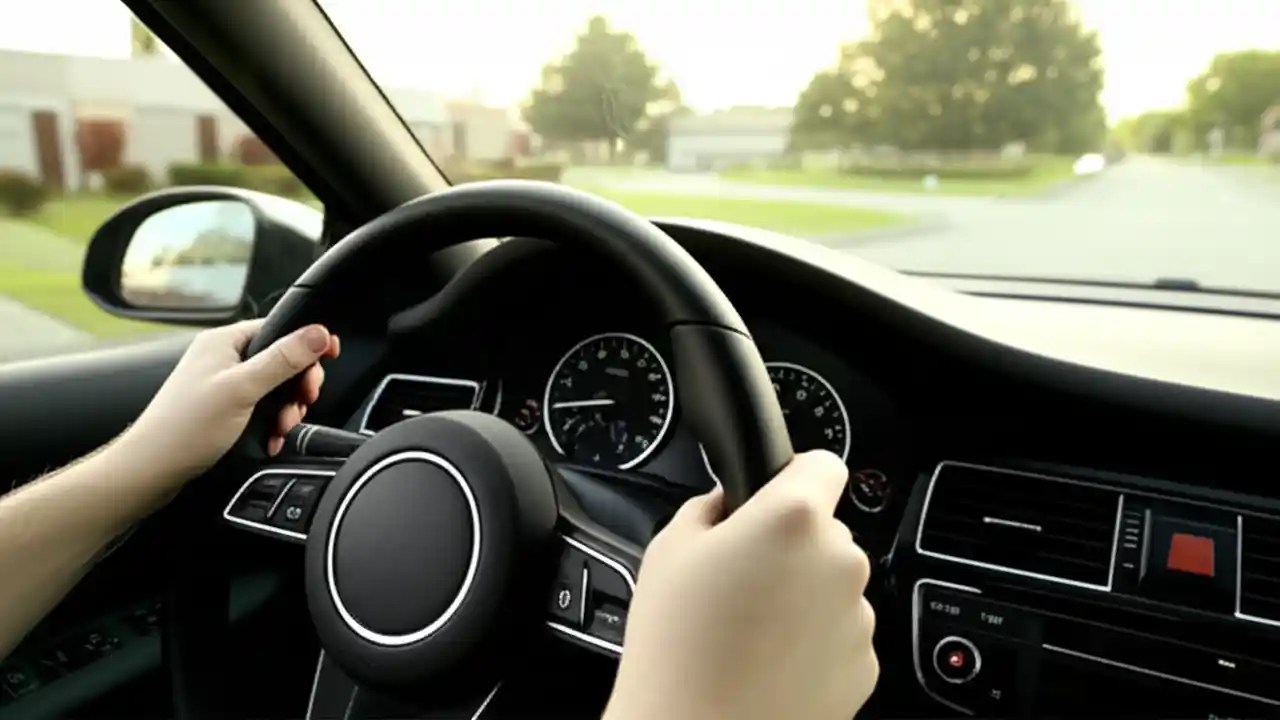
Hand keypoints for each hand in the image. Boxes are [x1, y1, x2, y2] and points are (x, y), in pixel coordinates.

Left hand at [119, 320, 339, 488]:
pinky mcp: (224, 409)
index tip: (329, 357)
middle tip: (303, 402)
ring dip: (286, 409)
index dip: (307, 344)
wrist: (151, 470)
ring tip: (281, 427)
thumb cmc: (185, 428)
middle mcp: (223, 358)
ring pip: (275, 389)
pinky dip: (271, 424)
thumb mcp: (242, 389)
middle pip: (282, 361)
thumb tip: (317, 333)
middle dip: (297, 386)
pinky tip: (270, 438)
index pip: (279, 329)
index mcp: (224, 341)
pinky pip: (262, 409)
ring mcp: (223, 385)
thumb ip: (283, 360)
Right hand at [605, 451, 876, 719]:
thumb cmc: (678, 648)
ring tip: (748, 630)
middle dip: (789, 546)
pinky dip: (812, 642)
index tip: (774, 494)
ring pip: (832, 585)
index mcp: (793, 519)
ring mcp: (857, 616)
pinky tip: (767, 661)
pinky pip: (839, 633)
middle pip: (824, 532)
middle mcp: (839, 561)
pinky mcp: (864, 665)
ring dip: (802, 597)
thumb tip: (729, 502)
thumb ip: (710, 508)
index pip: (823, 464)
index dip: (795, 476)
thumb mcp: (669, 549)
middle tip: (740, 580)